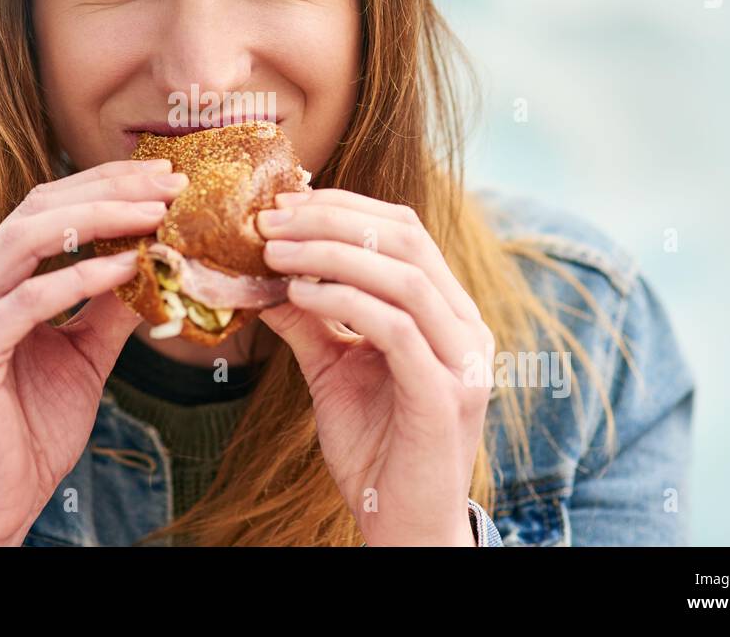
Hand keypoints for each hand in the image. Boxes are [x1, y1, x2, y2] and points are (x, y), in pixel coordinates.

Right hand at [0, 158, 187, 545]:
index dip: (104, 184)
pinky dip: (79, 276)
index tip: (164, 177)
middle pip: (36, 207)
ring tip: (156, 212)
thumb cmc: (28, 434)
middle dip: (108, 188)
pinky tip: (126, 267)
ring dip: (98, 217)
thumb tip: (154, 262)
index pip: (45, 208)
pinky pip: (27, 299)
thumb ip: (109, 309)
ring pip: (26, 237)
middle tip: (170, 182)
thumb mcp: (83, 358)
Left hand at [255, 188, 493, 546]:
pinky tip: (298, 294)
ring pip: (402, 275)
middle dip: (331, 218)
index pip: (403, 228)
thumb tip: (263, 274)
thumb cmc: (376, 449)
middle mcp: (466, 325)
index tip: (282, 202)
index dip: (342, 205)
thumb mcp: (333, 369)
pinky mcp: (446, 395)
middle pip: (405, 237)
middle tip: (270, 219)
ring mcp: (463, 359)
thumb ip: (310, 319)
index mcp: (448, 310)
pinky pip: (397, 327)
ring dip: (330, 253)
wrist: (402, 526)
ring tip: (273, 252)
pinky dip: (344, 301)